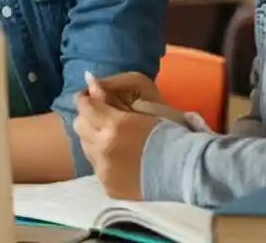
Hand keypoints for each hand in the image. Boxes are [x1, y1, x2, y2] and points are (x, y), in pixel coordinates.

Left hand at [74, 75, 160, 199]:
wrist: (185, 170)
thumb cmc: (170, 133)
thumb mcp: (144, 108)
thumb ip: (111, 97)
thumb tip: (90, 81)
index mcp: (114, 125)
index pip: (85, 106)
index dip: (85, 98)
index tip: (88, 95)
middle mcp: (103, 148)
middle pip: (80, 126)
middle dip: (87, 117)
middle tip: (98, 114)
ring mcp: (104, 169)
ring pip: (85, 147)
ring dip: (92, 138)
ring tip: (109, 136)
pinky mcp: (108, 186)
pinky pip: (96, 167)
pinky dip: (101, 158)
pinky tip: (117, 156)